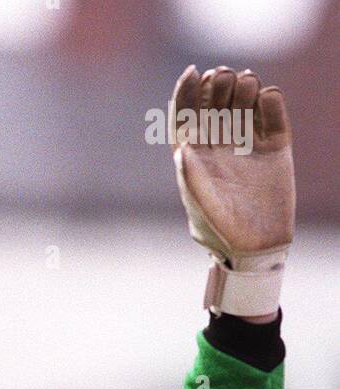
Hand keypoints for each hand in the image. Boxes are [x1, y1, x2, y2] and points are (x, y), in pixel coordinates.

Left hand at [171, 66, 294, 318]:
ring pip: (244, 98)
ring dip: (244, 84)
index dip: (187, 89)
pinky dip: (271, 98)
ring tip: (246, 86)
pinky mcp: (275, 144)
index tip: (194, 73)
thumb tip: (181, 147)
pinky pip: (273, 110)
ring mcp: (248, 140)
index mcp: (194, 151)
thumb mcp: (199, 202)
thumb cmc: (219, 229)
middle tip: (223, 81)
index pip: (186, 111)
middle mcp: (219, 141)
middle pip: (215, 97)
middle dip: (218, 82)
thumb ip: (189, 174)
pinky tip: (267, 99)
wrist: (255, 246)